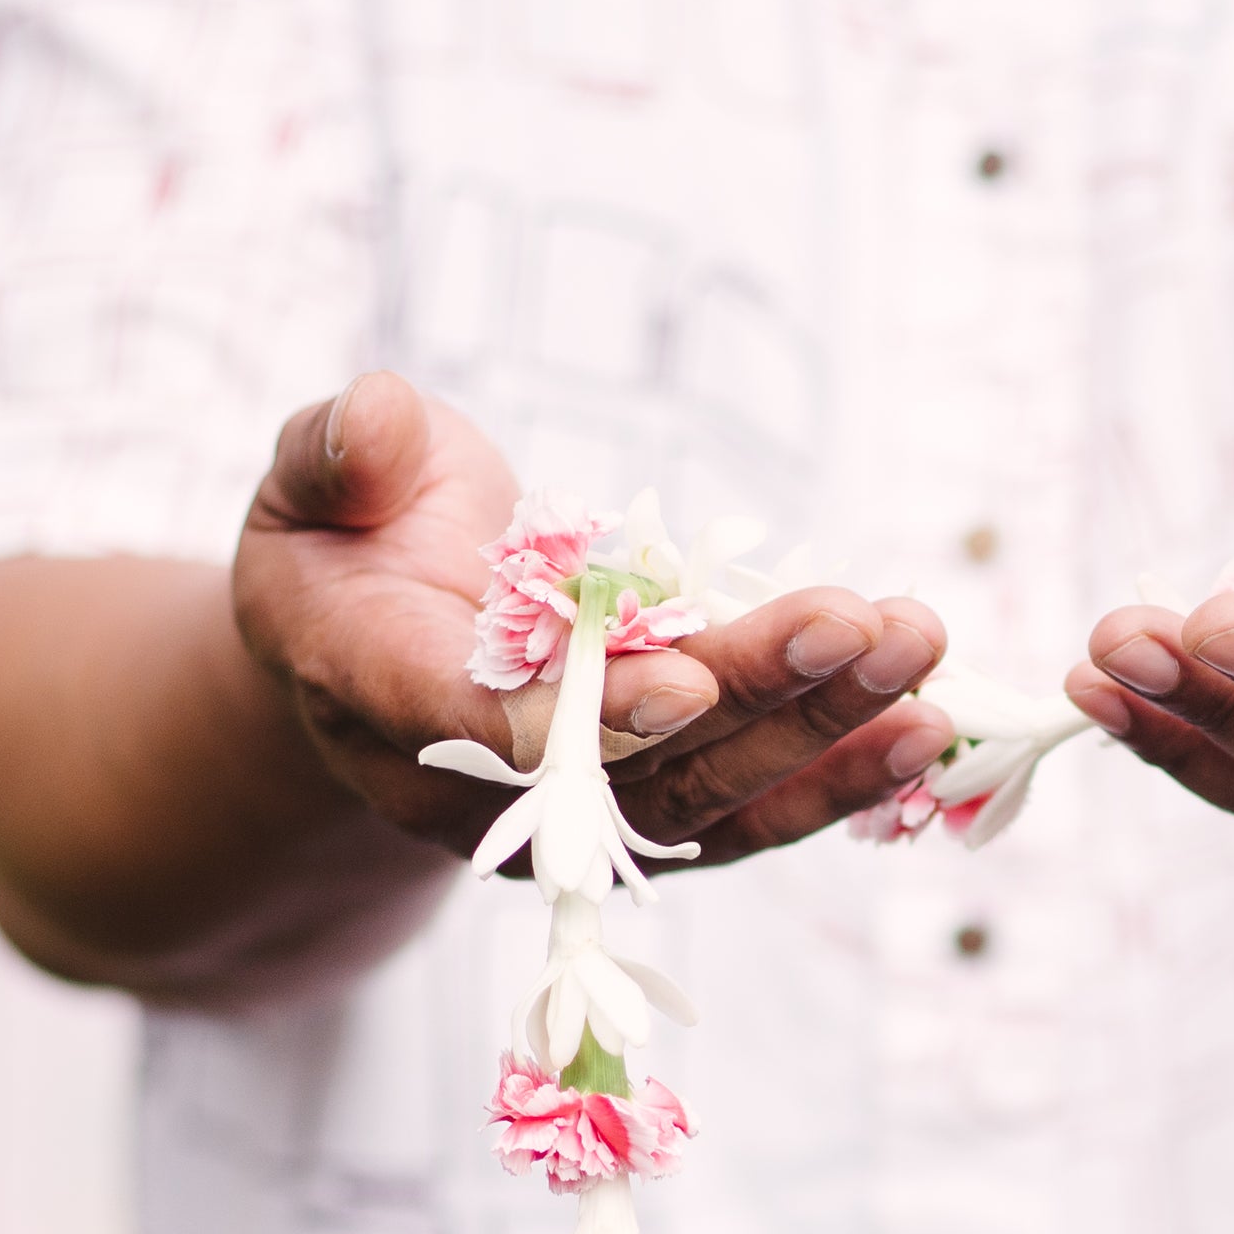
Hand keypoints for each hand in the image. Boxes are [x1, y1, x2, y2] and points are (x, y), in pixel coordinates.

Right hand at [234, 370, 954, 872]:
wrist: (363, 659)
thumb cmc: (340, 548)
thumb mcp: (307, 482)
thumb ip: (338, 454)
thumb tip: (378, 417)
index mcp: (379, 696)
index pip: (485, 722)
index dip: (588, 712)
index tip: (688, 683)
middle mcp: (482, 787)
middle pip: (634, 761)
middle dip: (755, 692)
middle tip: (856, 621)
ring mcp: (574, 816)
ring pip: (710, 792)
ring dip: (825, 730)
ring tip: (919, 652)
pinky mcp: (647, 812)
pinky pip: (748, 809)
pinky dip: (838, 775)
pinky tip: (925, 725)